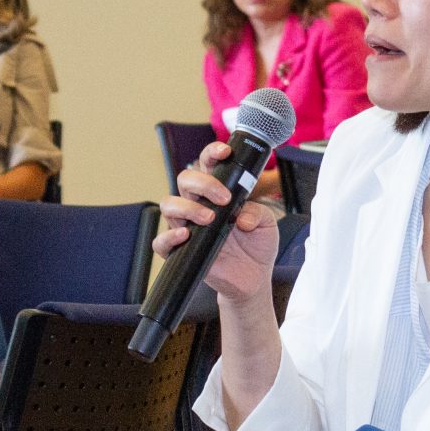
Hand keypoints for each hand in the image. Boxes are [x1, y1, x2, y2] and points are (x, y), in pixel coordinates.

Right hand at [154, 142, 279, 303]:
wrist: (254, 277)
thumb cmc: (257, 246)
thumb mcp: (267, 224)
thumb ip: (258, 213)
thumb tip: (241, 216)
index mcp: (218, 193)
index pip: (207, 165)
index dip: (212, 154)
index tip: (225, 153)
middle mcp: (199, 205)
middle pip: (185, 180)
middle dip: (203, 183)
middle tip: (223, 198)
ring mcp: (188, 226)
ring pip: (169, 204)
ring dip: (188, 207)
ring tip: (209, 218)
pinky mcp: (182, 251)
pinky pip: (161, 242)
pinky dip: (169, 236)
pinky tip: (186, 234)